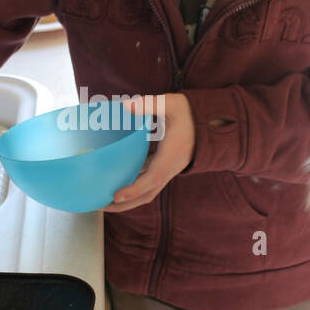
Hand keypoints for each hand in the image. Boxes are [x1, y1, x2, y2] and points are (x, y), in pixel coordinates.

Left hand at [102, 94, 194, 211]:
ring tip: (105, 200)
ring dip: (128, 199)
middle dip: (125, 204)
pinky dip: (133, 186)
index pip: (153, 177)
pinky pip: (148, 182)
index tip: (116, 196)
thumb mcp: (171, 103)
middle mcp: (170, 167)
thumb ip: (149, 104)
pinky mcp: (165, 167)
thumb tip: (125, 105)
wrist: (208, 122)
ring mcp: (169, 170)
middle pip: (147, 193)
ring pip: (148, 191)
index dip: (135, 189)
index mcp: (171, 154)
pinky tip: (118, 182)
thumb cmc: (188, 112)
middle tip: (101, 206)